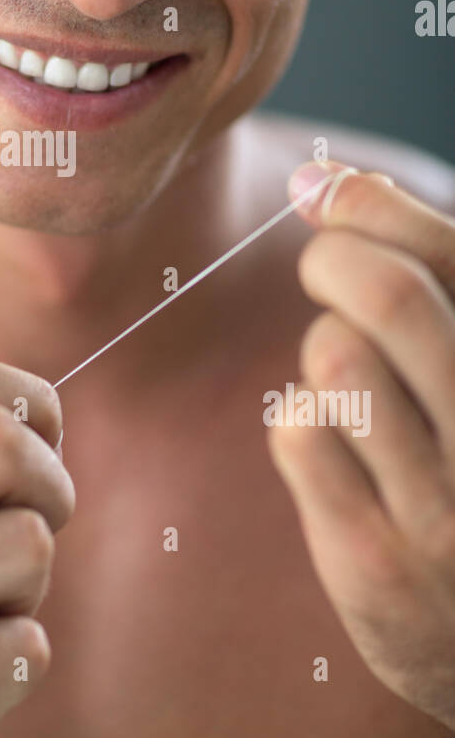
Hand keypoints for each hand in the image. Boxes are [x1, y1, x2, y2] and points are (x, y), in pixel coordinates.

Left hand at [268, 160, 454, 733]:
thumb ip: (418, 266)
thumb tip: (318, 180)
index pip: (446, 253)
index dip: (367, 203)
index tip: (320, 193)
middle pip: (389, 297)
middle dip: (329, 261)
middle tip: (323, 274)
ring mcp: (447, 507)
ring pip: (337, 358)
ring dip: (322, 352)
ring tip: (348, 382)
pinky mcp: (378, 557)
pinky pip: (298, 433)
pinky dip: (300, 421)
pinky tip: (335, 450)